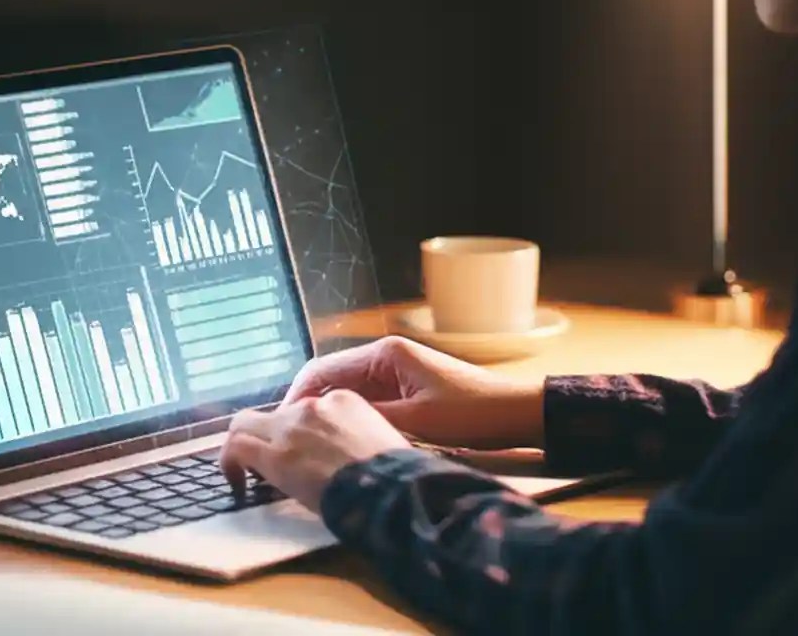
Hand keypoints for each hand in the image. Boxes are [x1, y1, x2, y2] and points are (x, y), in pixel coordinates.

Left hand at [218, 389, 410, 513]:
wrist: (390, 491)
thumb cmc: (396, 479)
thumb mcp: (381, 444)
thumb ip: (357, 439)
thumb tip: (346, 459)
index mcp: (345, 400)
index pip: (306, 409)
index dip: (296, 432)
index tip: (299, 453)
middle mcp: (314, 405)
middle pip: (274, 412)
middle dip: (265, 435)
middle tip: (263, 461)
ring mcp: (291, 425)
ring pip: (245, 423)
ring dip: (243, 447)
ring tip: (243, 472)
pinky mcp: (274, 452)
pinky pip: (236, 447)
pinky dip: (229, 463)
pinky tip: (236, 484)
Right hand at [281, 335, 545, 450]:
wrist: (517, 414)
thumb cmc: (471, 414)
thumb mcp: (416, 422)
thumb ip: (369, 419)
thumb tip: (325, 427)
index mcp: (383, 355)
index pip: (321, 369)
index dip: (295, 397)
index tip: (280, 425)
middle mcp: (384, 357)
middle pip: (329, 379)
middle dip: (307, 408)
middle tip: (289, 439)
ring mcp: (394, 372)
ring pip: (345, 393)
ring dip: (328, 415)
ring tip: (309, 444)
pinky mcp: (404, 389)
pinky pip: (365, 402)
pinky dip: (350, 419)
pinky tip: (342, 442)